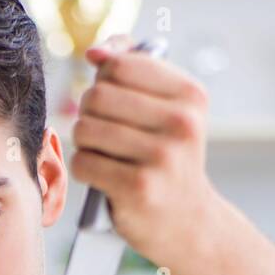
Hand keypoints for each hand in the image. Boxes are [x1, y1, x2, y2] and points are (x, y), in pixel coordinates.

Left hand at [69, 33, 226, 271]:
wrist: (188, 222)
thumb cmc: (168, 159)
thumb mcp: (169, 109)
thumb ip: (135, 69)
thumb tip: (95, 52)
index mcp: (190, 95)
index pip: (119, 65)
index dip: (103, 81)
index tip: (113, 101)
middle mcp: (181, 123)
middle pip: (97, 96)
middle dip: (89, 113)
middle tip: (103, 133)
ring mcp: (161, 156)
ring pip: (85, 129)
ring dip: (85, 144)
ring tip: (104, 155)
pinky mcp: (138, 187)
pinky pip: (84, 162)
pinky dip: (84, 169)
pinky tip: (103, 177)